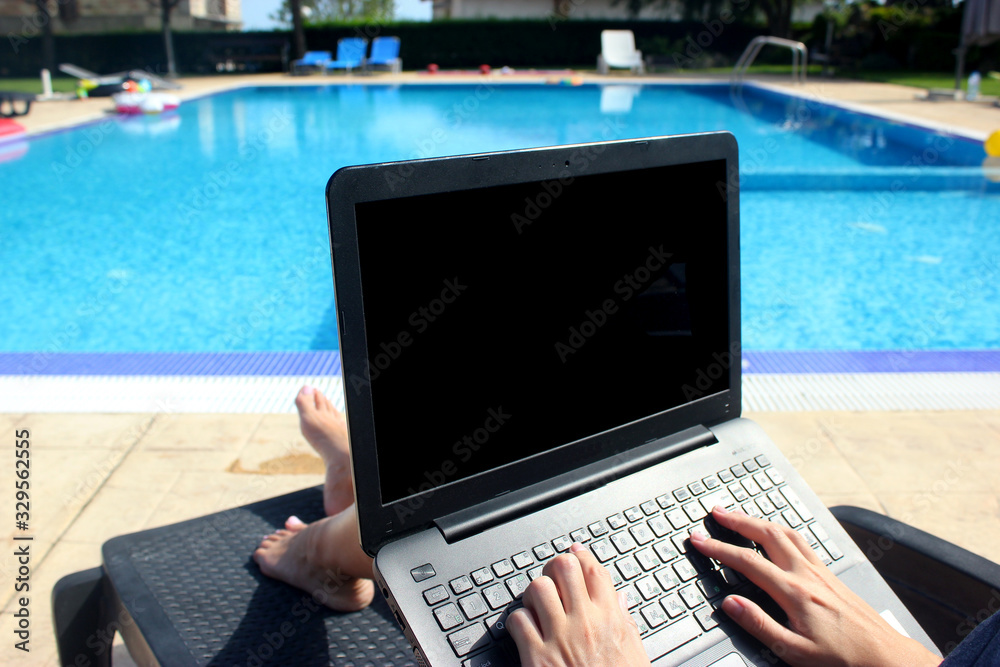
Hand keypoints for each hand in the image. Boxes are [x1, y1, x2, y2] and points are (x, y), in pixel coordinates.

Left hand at [507, 543, 651, 666]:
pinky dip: (518, 621)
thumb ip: (624, 622)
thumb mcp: (634, 653)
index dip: (581, 555)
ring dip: (534, 594)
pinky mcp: (536, 656)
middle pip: (564, 568)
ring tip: (537, 605)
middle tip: (553, 580)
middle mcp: (585, 623)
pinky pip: (518, 620)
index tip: (574, 553)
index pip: (593, 570)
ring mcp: (559, 638)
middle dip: (555, 569)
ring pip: (537, 588)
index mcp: (610, 619)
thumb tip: (619, 599)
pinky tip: (525, 630)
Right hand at [690, 506, 941, 666]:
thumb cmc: (844, 659)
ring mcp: (821, 571)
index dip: (718, 548)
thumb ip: (760, 625)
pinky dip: (782, 529)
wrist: (887, 658)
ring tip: (741, 515)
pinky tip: (779, 532)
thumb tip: (730, 604)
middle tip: (716, 512)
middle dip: (737, 520)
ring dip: (759, 520)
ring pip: (785, 532)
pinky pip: (802, 541)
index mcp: (793, 592)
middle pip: (766, 534)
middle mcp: (807, 574)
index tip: (698, 540)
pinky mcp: (831, 575)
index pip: (746, 561)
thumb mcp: (795, 652)